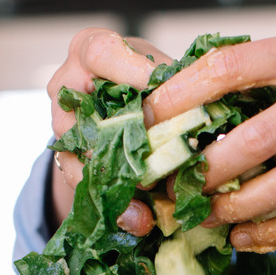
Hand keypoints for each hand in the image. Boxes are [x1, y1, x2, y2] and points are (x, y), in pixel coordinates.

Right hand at [47, 28, 172, 235]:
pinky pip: (87, 188)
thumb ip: (178, 86)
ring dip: (117, 186)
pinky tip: (140, 223)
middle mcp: (67, 86)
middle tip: (153, 160)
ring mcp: (63, 126)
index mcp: (91, 51)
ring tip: (147, 212)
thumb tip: (213, 114)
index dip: (127, 71)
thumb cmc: (150, 80)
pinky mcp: (69, 163)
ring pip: (80, 158)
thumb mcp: (163, 72)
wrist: (127, 107)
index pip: (99, 53)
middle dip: (122, 142)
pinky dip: (117, 208)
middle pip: (82, 112)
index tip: (157, 88)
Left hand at [144, 23, 275, 250]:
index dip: (181, 99)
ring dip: (236, 209)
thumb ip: (268, 67)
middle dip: (203, 171)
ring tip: (206, 218)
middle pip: (251, 139)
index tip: (147, 121)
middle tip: (171, 186)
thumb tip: (194, 98)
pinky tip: (248, 238)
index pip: (228, 69)